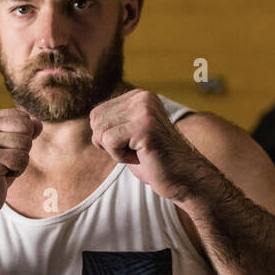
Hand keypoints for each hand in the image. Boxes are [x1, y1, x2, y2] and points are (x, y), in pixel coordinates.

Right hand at [0, 107, 41, 212]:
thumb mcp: (9, 144)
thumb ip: (23, 129)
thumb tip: (38, 123)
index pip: (22, 117)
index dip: (21, 136)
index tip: (2, 150)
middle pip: (26, 127)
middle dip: (22, 147)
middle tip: (3, 160)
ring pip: (25, 143)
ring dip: (18, 161)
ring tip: (1, 167)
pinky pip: (21, 159)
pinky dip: (16, 171)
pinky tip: (0, 174)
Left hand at [89, 89, 217, 203]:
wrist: (184, 178)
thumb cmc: (154, 161)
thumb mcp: (129, 135)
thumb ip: (112, 123)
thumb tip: (91, 118)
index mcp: (138, 96)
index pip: (96, 114)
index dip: (107, 137)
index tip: (132, 143)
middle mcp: (142, 97)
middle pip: (95, 121)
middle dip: (109, 143)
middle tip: (136, 150)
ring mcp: (144, 110)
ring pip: (100, 132)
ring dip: (116, 151)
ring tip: (139, 152)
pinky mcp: (144, 127)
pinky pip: (109, 142)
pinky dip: (120, 157)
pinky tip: (140, 156)